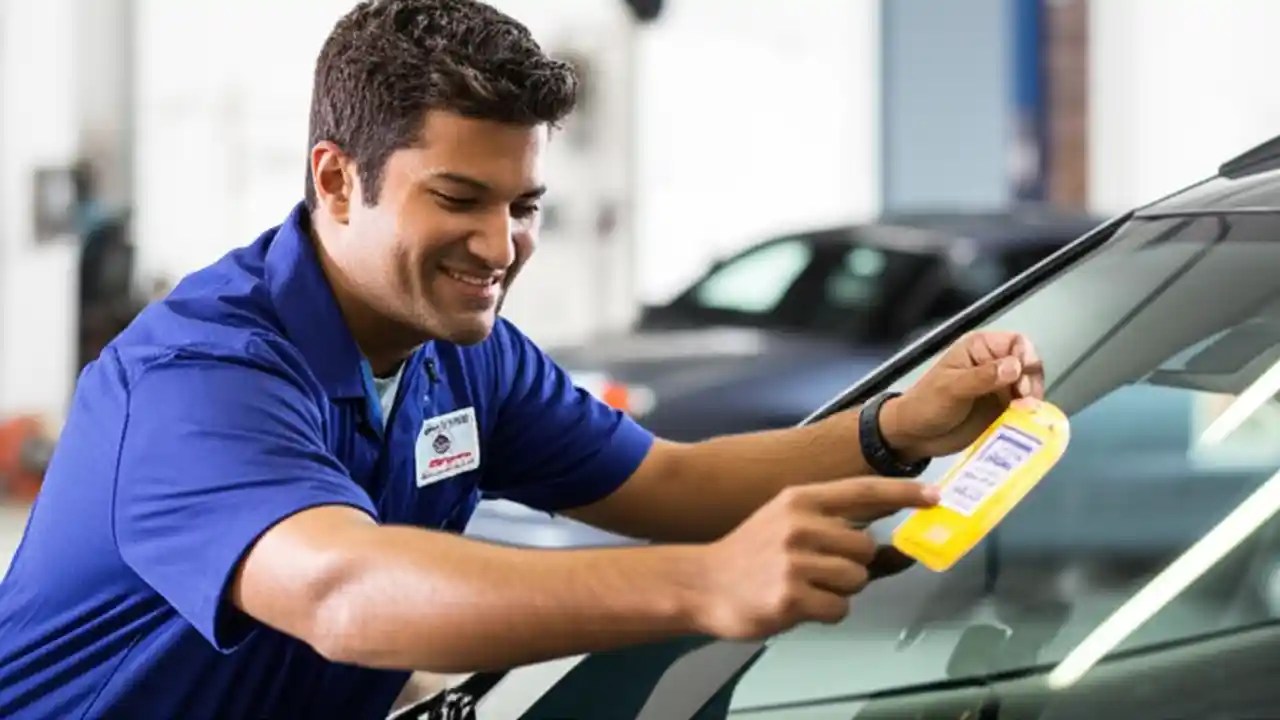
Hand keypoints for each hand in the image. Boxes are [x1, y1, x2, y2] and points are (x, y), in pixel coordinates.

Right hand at [691, 477, 937, 639]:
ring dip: (838, 590)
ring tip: (805, 586)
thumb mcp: (786, 521)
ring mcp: (795, 561)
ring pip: (856, 579)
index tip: (935, 498)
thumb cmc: (751, 553)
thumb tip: (892, 538)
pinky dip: (825, 611)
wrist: (702, 582)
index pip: (863, 491)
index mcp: (800, 499)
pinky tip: (797, 603)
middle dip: (851, 564)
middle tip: (817, 570)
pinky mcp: (791, 597)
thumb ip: (832, 523)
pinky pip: (839, 608)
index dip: (903, 494)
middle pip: (865, 548)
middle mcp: (800, 524)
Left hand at [882, 330, 1043, 459]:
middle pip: (1030, 366)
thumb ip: (982, 377)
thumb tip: (1015, 366)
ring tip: (1022, 415)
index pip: (1017, 343)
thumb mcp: (952, 388)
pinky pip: (1025, 409)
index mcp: (980, 348)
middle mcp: (995, 364)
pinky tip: (1024, 424)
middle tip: (1024, 402)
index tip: (1020, 380)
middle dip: (1031, 383)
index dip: (1025, 358)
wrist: (915, 435)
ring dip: (1032, 401)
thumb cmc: (926, 404)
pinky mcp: (1003, 410)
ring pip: (1031, 389)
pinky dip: (1028, 416)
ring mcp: (1001, 388)